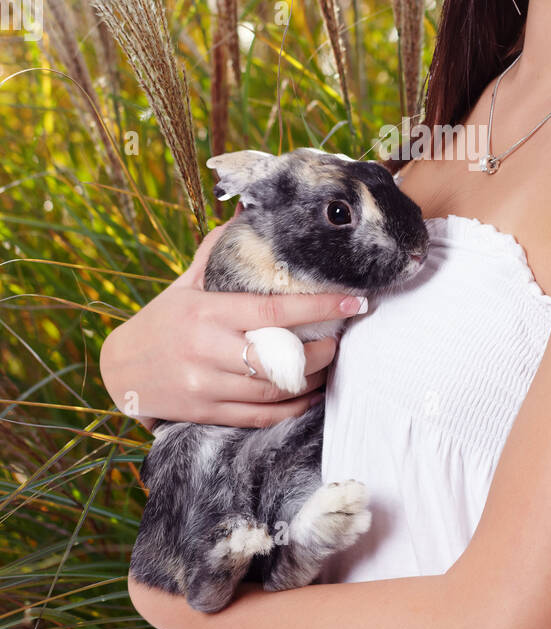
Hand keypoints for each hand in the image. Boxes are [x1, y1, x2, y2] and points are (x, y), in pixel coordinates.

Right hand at [99, 210, 365, 429]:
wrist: (119, 370)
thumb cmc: (162, 320)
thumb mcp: (185, 284)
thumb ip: (217, 252)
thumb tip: (246, 212)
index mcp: (208, 313)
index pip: (274, 310)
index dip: (319, 307)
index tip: (354, 302)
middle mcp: (208, 351)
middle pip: (281, 357)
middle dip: (321, 350)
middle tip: (340, 339)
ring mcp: (207, 386)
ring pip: (275, 389)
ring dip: (311, 379)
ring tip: (328, 364)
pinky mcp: (207, 414)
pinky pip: (261, 416)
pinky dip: (292, 407)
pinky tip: (309, 394)